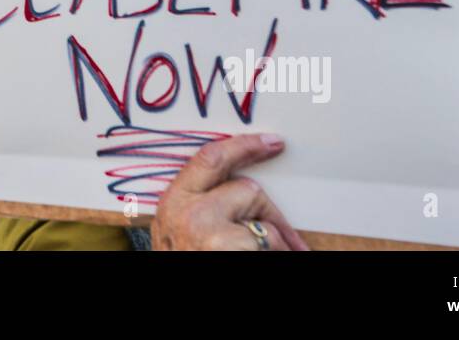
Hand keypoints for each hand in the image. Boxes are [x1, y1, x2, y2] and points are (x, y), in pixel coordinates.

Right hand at [152, 134, 308, 250]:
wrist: (178, 317)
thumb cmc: (182, 260)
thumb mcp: (175, 232)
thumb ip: (194, 204)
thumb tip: (239, 185)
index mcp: (172, 201)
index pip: (210, 158)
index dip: (244, 145)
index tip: (271, 142)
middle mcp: (188, 212)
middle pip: (247, 188)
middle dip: (267, 212)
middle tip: (285, 236)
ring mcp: (210, 233)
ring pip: (263, 222)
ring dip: (271, 242)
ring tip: (257, 255)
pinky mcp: (230, 248)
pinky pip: (270, 242)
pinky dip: (278, 252)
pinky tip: (263, 255)